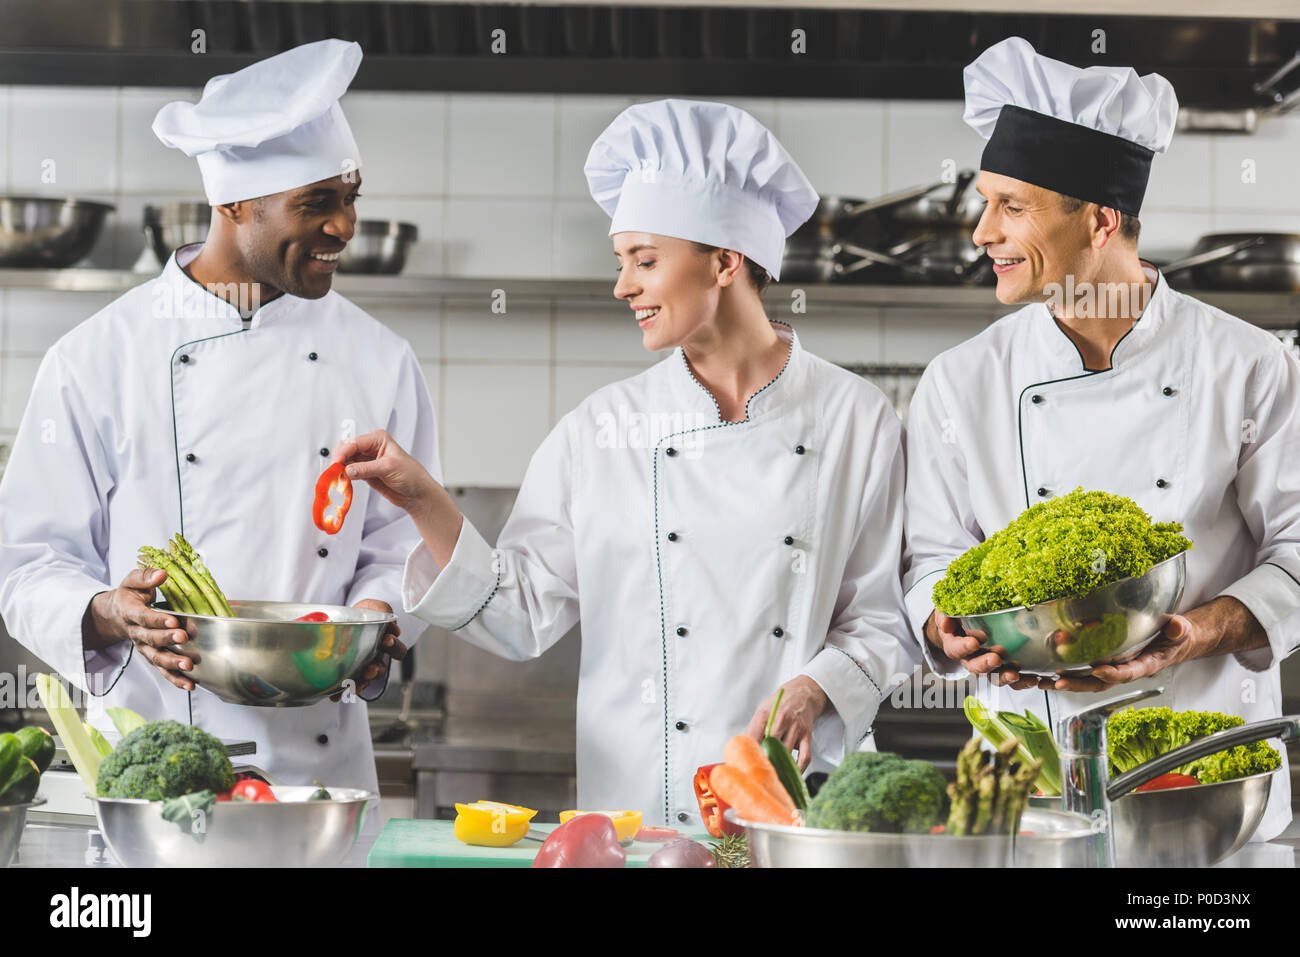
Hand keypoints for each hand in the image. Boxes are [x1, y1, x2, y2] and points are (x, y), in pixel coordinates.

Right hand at [83, 568, 195, 690]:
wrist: (116, 614)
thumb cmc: (130, 595)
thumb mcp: (132, 581)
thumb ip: (145, 576)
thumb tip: (161, 574)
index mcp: (130, 612)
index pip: (143, 617)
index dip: (157, 620)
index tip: (174, 620)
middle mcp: (136, 632)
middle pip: (150, 639)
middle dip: (167, 639)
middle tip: (183, 637)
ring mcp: (143, 647)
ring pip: (156, 658)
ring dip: (172, 663)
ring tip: (188, 666)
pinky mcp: (152, 656)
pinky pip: (162, 670)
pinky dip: (175, 679)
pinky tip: (190, 685)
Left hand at [331, 598, 405, 701]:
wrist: (345, 617)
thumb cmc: (364, 612)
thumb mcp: (375, 607)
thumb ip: (384, 611)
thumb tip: (392, 626)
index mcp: (386, 644)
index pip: (397, 650)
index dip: (394, 647)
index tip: (387, 640)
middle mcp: (376, 658)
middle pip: (381, 670)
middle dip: (376, 670)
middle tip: (370, 669)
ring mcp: (361, 666)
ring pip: (365, 680)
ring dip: (361, 684)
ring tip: (354, 687)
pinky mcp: (346, 671)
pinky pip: (345, 685)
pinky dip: (341, 692)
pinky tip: (335, 695)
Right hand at [333, 429, 462, 567]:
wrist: (417, 493)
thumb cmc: (412, 476)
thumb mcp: (389, 468)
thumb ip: (366, 469)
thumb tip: (348, 470)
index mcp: (379, 439)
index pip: (354, 442)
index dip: (343, 453)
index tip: (336, 464)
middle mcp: (371, 447)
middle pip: (346, 449)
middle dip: (339, 460)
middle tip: (334, 472)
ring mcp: (366, 460)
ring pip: (345, 461)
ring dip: (340, 469)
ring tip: (338, 479)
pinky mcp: (364, 472)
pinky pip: (348, 471)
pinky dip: (344, 476)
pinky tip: (343, 482)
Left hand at [744, 676, 827, 771]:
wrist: (802, 694)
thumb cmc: (779, 705)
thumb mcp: (762, 711)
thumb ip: (753, 730)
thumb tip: (741, 751)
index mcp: (765, 714)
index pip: (754, 737)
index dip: (749, 753)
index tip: (746, 766)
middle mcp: (781, 719)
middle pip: (771, 746)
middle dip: (765, 762)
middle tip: (760, 776)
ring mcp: (796, 728)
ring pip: (787, 753)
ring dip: (781, 767)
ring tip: (775, 779)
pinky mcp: (807, 736)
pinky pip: (805, 757)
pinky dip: (799, 769)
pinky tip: (793, 774)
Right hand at [924, 610, 1043, 690]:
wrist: (962, 626)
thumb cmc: (957, 617)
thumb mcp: (947, 611)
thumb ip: (946, 613)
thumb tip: (946, 622)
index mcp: (955, 645)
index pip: (956, 649)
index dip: (964, 648)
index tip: (974, 642)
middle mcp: (970, 659)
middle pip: (975, 668)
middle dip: (986, 665)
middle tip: (996, 659)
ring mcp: (987, 665)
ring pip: (994, 677)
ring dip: (1004, 677)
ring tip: (1015, 674)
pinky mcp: (1002, 668)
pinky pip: (1011, 678)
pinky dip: (1022, 681)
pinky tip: (1033, 678)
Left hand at [1041, 613, 1204, 692]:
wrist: (1171, 643)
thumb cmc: (1173, 637)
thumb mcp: (1180, 631)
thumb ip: (1178, 629)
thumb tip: (1178, 626)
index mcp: (1144, 665)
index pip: (1128, 672)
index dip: (1113, 673)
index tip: (1098, 669)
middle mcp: (1125, 670)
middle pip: (1100, 682)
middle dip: (1079, 683)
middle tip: (1059, 681)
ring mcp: (1112, 669)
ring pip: (1086, 681)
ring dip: (1065, 682)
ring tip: (1043, 682)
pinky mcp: (1102, 664)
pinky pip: (1082, 673)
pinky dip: (1064, 675)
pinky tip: (1044, 675)